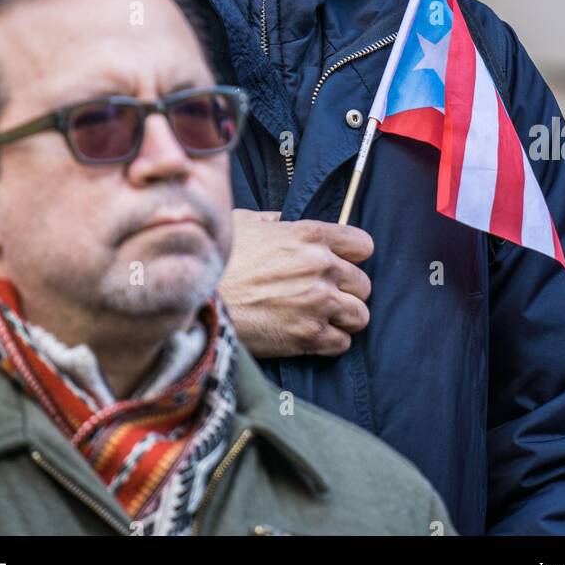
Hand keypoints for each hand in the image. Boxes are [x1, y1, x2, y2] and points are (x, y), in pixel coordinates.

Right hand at [218, 208, 373, 358]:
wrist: (201, 300)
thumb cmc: (220, 259)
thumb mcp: (245, 223)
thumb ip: (274, 221)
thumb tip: (282, 222)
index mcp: (310, 235)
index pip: (363, 244)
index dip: (353, 256)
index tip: (341, 264)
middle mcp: (322, 266)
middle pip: (363, 283)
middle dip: (347, 290)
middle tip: (326, 295)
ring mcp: (319, 302)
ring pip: (360, 315)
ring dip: (344, 318)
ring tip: (322, 317)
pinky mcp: (310, 335)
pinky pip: (343, 342)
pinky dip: (331, 341)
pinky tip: (311, 334)